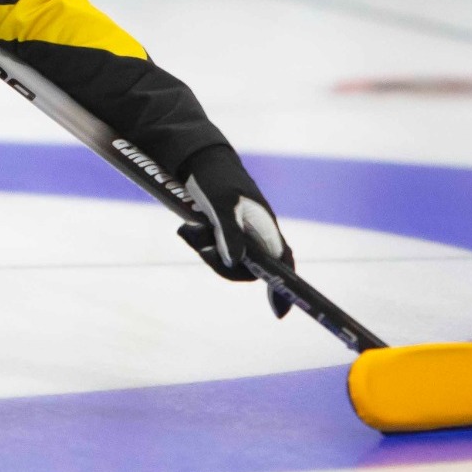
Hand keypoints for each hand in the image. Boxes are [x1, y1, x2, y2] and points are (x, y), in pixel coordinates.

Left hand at [176, 145, 294, 317]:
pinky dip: (201, 243)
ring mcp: (241, 233)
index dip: (284, 288)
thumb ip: (229, 233)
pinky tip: (187, 228)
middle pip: (248, 269)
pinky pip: (216, 248)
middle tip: (201, 247)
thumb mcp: (220, 205)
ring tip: (188, 230)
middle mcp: (257, 234)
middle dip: (222, 264)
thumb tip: (236, 263)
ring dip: (207, 251)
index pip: (283, 263)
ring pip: (228, 259)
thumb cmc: (216, 178)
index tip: (279, 313)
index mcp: (265, 227)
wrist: (199, 158)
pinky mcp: (224, 230)